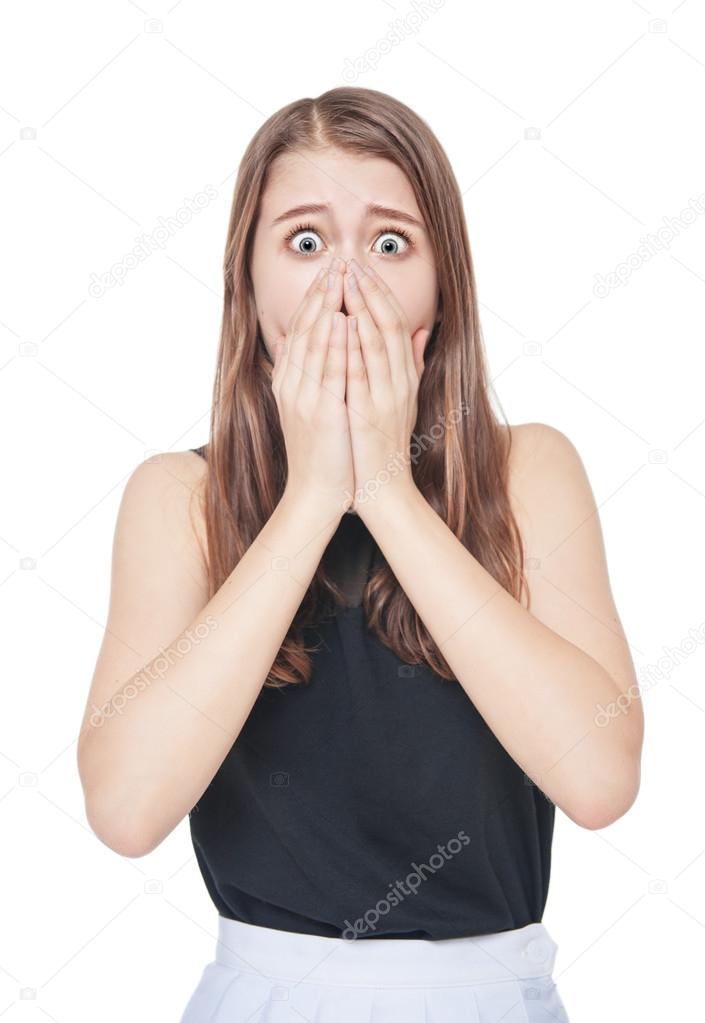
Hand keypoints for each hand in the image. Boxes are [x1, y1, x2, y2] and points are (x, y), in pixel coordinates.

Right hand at [271, 256, 353, 520]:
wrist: (317, 493)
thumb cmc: (324, 452)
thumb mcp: (316, 407)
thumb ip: (319, 375)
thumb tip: (323, 349)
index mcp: (292, 381)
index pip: (302, 329)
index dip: (316, 298)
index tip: (330, 270)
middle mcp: (292, 384)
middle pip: (305, 328)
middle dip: (320, 292)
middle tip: (335, 260)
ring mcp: (303, 397)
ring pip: (313, 342)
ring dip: (325, 306)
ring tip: (338, 276)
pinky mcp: (319, 412)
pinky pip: (326, 371)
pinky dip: (332, 343)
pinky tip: (340, 319)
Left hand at [342, 258, 429, 514]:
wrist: (384, 488)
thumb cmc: (385, 445)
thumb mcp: (402, 400)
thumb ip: (408, 364)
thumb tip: (417, 331)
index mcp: (404, 376)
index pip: (395, 323)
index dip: (379, 292)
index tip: (362, 267)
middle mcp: (399, 381)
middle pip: (388, 323)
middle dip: (369, 289)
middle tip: (351, 260)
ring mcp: (386, 396)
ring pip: (377, 341)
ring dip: (361, 307)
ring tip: (345, 279)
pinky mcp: (369, 413)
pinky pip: (362, 372)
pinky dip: (353, 344)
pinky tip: (342, 322)